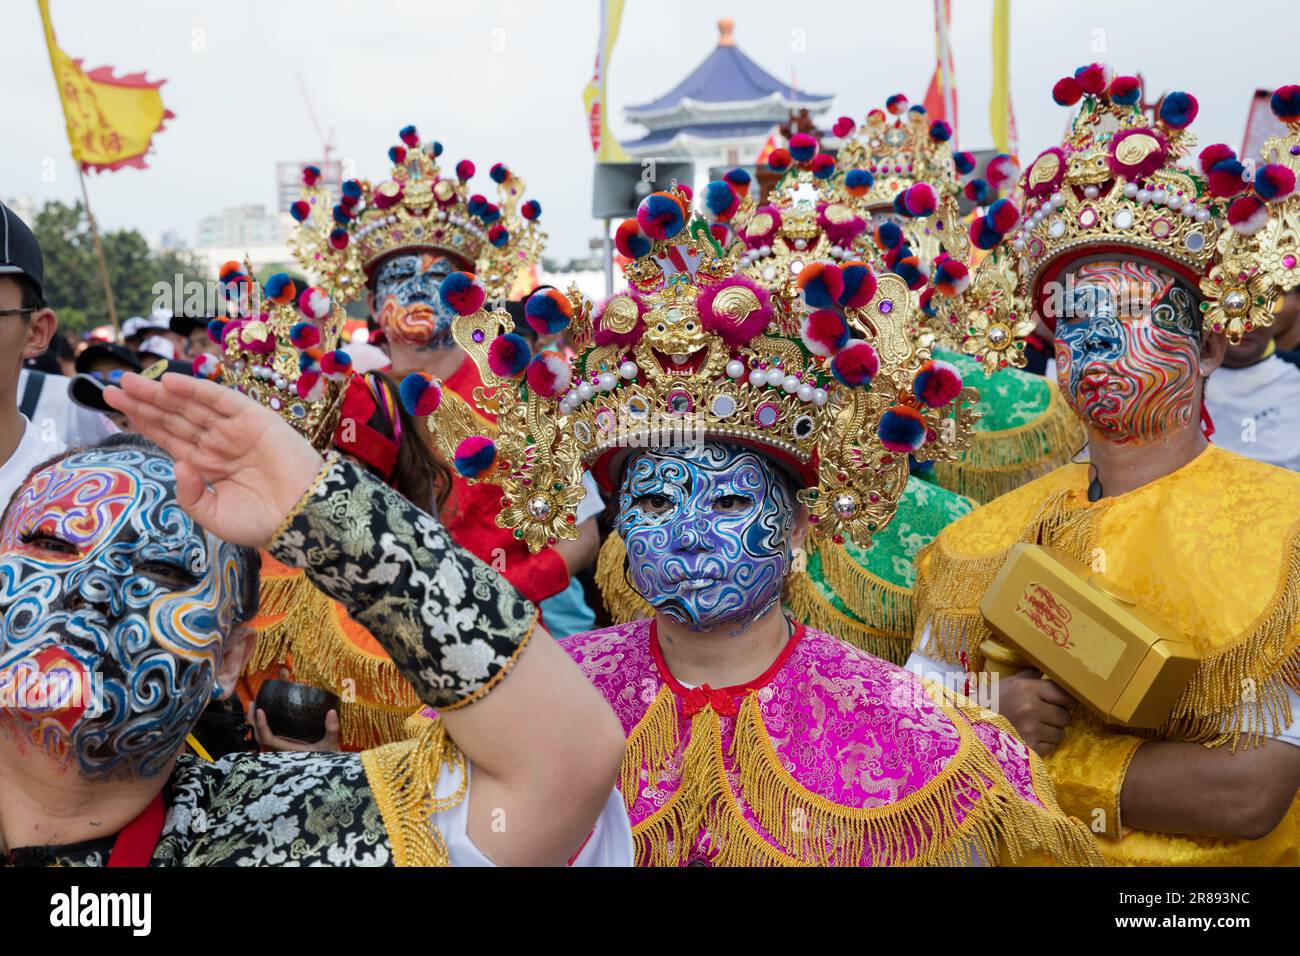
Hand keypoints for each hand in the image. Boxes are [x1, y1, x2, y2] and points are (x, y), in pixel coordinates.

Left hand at [104, 373, 324, 546]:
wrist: (302, 517)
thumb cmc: (262, 522)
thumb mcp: (213, 516)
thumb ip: (189, 495)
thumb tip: (177, 463)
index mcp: (207, 465)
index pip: (169, 437)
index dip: (143, 420)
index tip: (115, 407)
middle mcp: (217, 443)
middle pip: (173, 417)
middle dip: (142, 402)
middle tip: (111, 386)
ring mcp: (235, 429)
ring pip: (191, 405)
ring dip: (160, 392)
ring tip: (128, 381)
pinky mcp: (254, 418)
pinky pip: (220, 399)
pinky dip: (196, 388)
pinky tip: (169, 382)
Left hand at [249, 703, 340, 752]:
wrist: (328, 771)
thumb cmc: (328, 758)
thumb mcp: (330, 744)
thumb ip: (331, 729)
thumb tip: (332, 711)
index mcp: (288, 751)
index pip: (267, 739)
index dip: (261, 726)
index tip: (260, 711)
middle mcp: (281, 751)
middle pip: (259, 738)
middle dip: (253, 721)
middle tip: (253, 703)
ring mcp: (281, 749)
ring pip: (262, 738)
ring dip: (256, 723)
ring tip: (255, 705)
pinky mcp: (284, 747)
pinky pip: (268, 737)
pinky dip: (263, 726)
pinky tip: (267, 715)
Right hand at [998, 669, 1076, 755]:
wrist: (970, 723)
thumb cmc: (991, 700)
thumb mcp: (1009, 682)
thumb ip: (1031, 675)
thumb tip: (1050, 666)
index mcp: (1027, 689)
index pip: (1064, 695)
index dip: (1069, 700)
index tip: (1067, 702)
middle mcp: (1030, 709)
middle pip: (1065, 716)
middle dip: (1060, 716)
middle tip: (1050, 715)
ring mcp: (1030, 730)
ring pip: (1060, 734)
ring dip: (1054, 731)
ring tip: (1041, 727)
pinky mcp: (1028, 748)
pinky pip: (1051, 747)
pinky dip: (1045, 744)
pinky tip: (1033, 737)